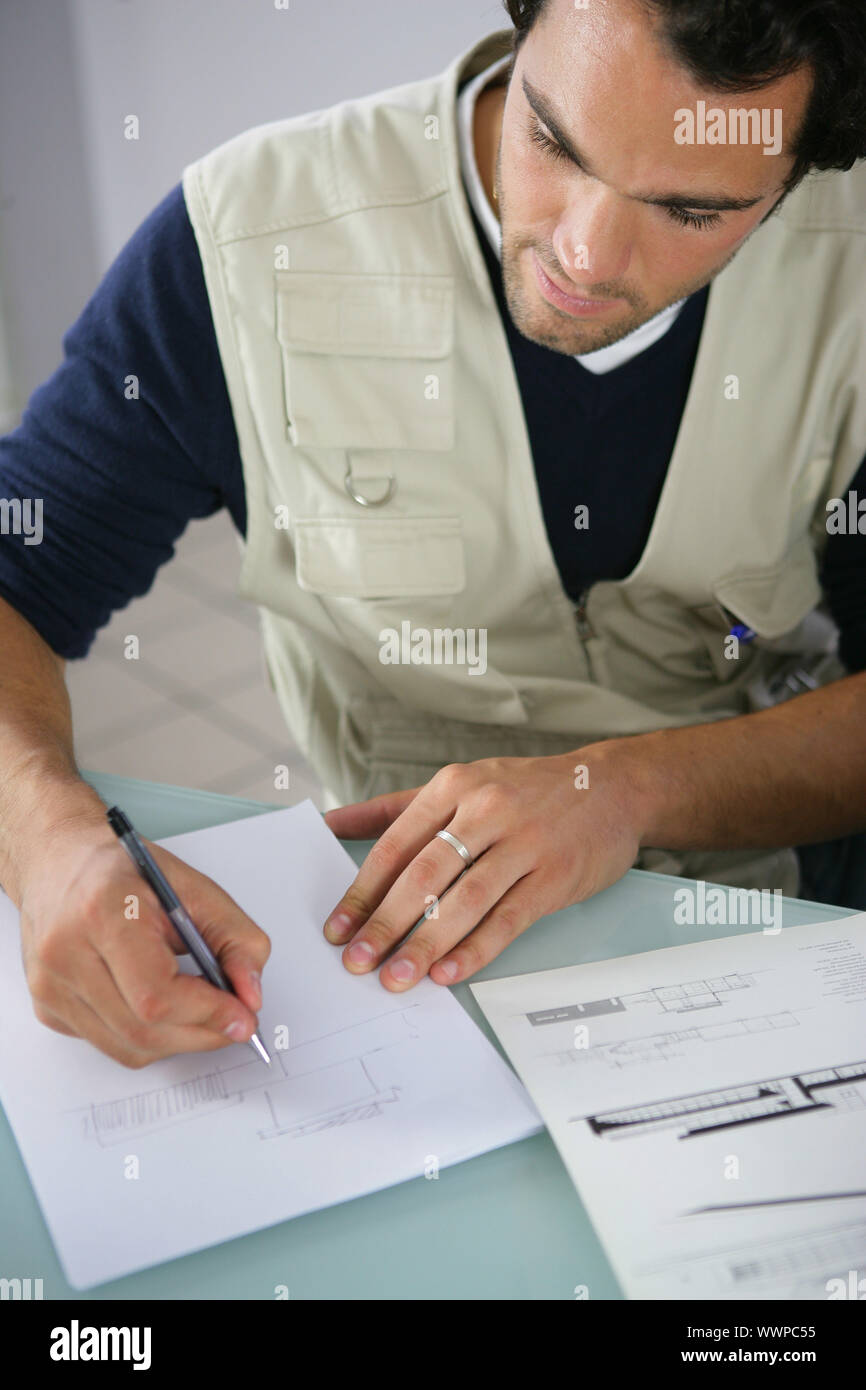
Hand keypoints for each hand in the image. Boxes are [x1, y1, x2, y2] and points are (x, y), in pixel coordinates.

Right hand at [17, 815, 269, 1066]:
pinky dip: (146, 1037)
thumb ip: (235, 939)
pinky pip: (108, 1043)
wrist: (60, 861)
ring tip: (202, 1014)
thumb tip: (250, 996)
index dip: (207, 1013)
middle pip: (142, 1029)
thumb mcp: (194, 888)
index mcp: (102, 912)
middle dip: (201, 1034)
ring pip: (127, 1047)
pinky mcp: (46, 1005)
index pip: (156, 995)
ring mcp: (49, 984)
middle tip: (233, 1023)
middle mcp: (66, 952)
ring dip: (177, 1041)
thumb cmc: (124, 870)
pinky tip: (161, 1008)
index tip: (242, 1017)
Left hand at [322, 746, 642, 988]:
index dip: (362, 891)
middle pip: (424, 875)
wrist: (610, 787)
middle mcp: (486, 810)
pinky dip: (476, 949)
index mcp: (453, 787)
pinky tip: (449, 972)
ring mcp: (524, 843)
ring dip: (425, 944)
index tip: (337, 928)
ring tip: (397, 978)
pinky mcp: (555, 877)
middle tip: (357, 962)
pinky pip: (508, 919)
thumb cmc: (525, 790)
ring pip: (464, 901)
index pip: (396, 845)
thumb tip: (328, 825)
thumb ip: (393, 809)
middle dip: (385, 924)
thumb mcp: (460, 784)